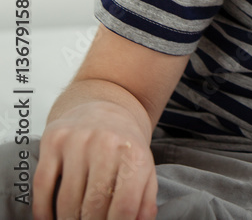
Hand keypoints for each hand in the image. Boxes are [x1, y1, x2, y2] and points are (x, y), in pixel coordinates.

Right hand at [33, 100, 157, 219]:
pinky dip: (43, 210)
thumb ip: (145, 199)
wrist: (106, 108)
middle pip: (93, 205)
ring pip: (66, 200)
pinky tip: (49, 219)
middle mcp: (106, 144)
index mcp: (134, 154)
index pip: (125, 205)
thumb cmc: (125, 146)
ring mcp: (77, 141)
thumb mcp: (144, 169)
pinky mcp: (53, 140)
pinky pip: (41, 186)